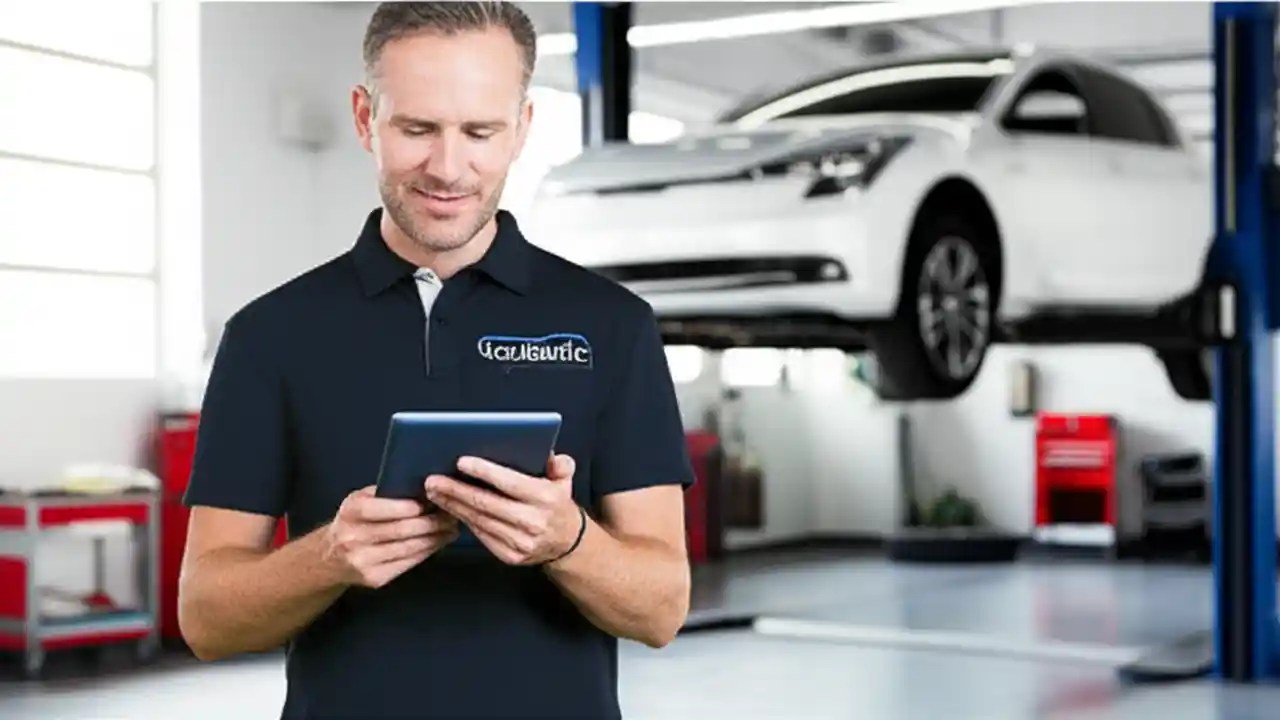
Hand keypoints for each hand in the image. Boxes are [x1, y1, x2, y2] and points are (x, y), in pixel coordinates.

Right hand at [322, 486, 459, 587]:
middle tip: (451, 515)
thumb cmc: (353, 521)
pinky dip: (427, 552)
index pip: (386, 510)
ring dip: (435, 538)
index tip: (435, 501)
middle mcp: (354, 538)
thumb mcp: (361, 499)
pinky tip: (438, 542)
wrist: (330, 557)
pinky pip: (408, 563)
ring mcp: (363, 562)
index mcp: (351, 512)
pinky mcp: (374, 579)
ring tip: (451, 528)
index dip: (413, 507)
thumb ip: (386, 493)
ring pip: (409, 549)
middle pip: (402, 531)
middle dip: (432, 523)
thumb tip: (425, 488)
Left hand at [424, 454, 581, 565]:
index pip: (509, 483)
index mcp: (545, 498)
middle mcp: (533, 522)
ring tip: (435, 492)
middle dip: (456, 490)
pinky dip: (464, 520)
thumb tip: (550, 456)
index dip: (483, 471)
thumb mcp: (564, 479)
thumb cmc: (556, 503)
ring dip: (453, 506)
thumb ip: (561, 464)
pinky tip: (451, 509)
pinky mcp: (510, 555)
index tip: (461, 462)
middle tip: (433, 480)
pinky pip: (481, 535)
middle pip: (486, 503)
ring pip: (479, 520)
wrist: (565, 542)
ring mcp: (520, 542)